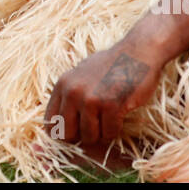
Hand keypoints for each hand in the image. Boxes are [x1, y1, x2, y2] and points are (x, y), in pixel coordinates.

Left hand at [44, 39, 162, 153]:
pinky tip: (119, 117)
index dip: (62, 133)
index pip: (50, 122)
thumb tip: (58, 124)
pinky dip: (114, 130)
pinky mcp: (111, 105)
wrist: (138, 52)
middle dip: (80, 137)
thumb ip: (69, 94)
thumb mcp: (81, 74)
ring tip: (108, 120)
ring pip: (89, 137)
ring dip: (100, 135)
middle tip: (94, 129)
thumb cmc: (111, 65)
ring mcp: (91, 99)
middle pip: (67, 134)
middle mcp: (73, 92)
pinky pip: (109, 133)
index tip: (76, 132)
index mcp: (62, 84)